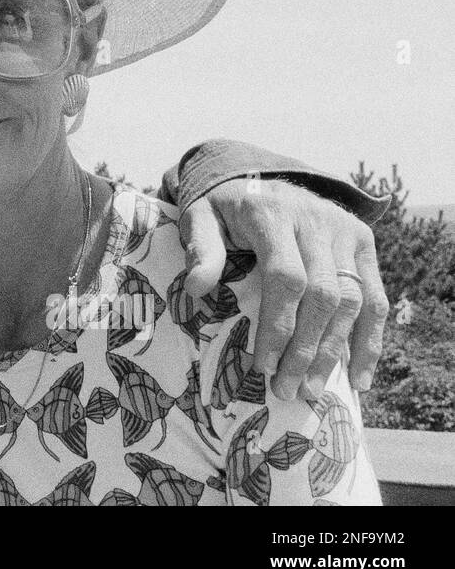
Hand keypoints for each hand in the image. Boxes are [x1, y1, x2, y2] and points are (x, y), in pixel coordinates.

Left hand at [178, 178, 386, 399]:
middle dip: (306, 349)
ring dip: (335, 351)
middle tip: (287, 390)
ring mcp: (344, 229)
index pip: (285, 277)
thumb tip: (196, 289)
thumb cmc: (222, 208)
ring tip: (312, 389)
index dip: (278, 325)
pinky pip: (374, 297)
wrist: (258, 179)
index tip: (263, 366)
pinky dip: (369, 340)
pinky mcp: (362, 240)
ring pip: (352, 300)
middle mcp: (315, 219)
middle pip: (323, 295)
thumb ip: (201, 250)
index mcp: (272, 214)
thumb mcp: (200, 218)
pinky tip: (357, 376)